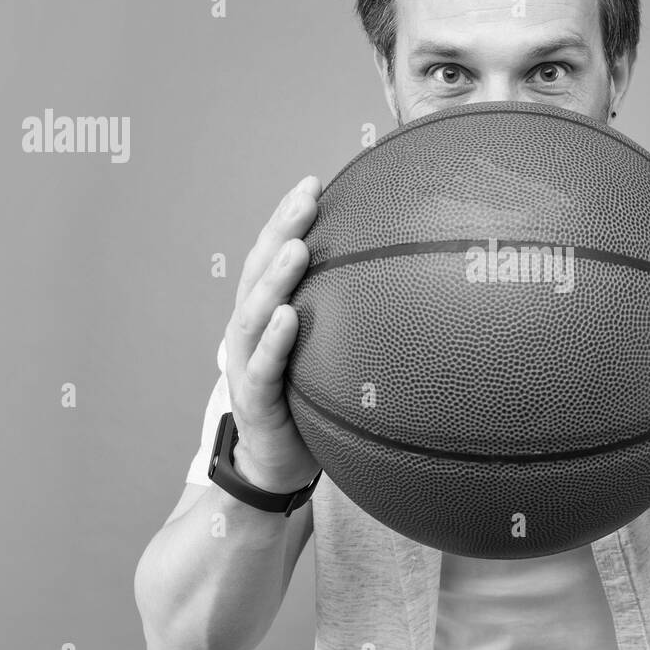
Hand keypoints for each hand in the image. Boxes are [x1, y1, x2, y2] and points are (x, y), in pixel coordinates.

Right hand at [222, 176, 322, 492]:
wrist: (278, 467)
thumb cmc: (306, 402)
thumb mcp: (324, 353)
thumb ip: (343, 318)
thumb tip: (402, 284)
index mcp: (264, 314)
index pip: (271, 257)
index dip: (286, 219)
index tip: (311, 183)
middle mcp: (249, 331)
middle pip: (259, 271)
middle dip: (280, 230)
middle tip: (304, 195)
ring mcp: (246, 364)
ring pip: (254, 312)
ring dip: (275, 277)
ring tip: (297, 245)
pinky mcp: (255, 400)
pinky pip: (263, 366)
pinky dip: (274, 340)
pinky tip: (288, 316)